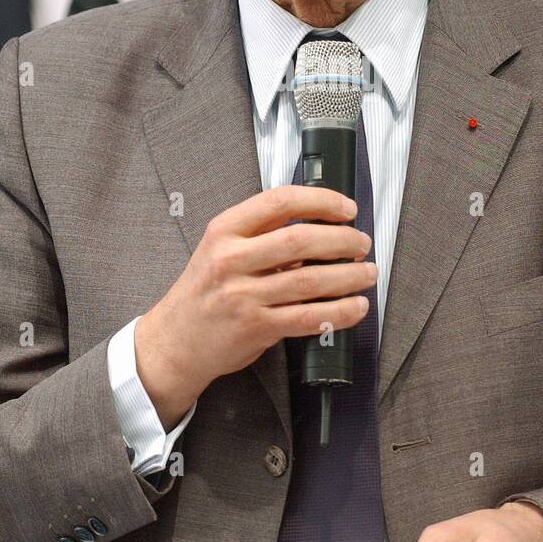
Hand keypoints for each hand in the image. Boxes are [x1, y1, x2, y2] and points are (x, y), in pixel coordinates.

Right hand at [134, 185, 377, 428]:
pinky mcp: (255, 327)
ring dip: (349, 276)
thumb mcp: (219, 248)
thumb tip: (318, 220)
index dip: (321, 200)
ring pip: (310, 280)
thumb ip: (261, 232)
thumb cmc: (204, 291)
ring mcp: (243, 296)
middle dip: (343, 240)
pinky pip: (308, 317)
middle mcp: (232, 260)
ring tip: (367, 273)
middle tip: (362, 243)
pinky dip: (340, 312)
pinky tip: (356, 307)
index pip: (279, 202)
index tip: (346, 209)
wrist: (175, 340)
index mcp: (225, 231)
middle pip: (300, 239)